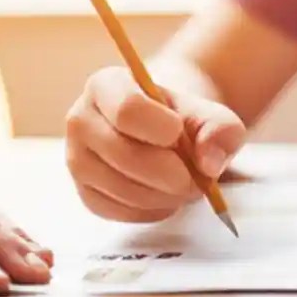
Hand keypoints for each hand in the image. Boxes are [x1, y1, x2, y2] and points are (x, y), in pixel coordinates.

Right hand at [65, 67, 246, 221]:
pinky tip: (164, 195)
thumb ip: (220, 131)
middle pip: (124, 155)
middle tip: (197, 178)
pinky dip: (151, 210)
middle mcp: (81, 120)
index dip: (162, 129)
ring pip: (122, 188)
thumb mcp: (211, 115)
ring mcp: (77, 159)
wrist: (164, 132)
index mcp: (106, 85)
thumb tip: (208, 164)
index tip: (180, 134)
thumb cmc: (184, 118)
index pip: (127, 109)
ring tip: (184, 184)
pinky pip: (119, 212)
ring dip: (165, 195)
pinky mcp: (85, 192)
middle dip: (171, 174)